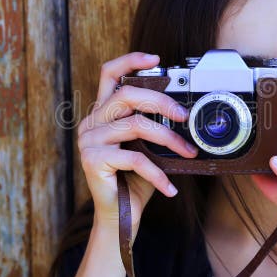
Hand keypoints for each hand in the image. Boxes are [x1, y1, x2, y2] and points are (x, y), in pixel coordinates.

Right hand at [77, 52, 197, 241]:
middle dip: (160, 101)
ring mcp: (88, 140)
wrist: (119, 217)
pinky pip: (134, 158)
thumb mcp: (149, 147)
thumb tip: (185, 112)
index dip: (130, 61)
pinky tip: (170, 187)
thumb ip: (155, 126)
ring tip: (187, 152)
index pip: (109, 74)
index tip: (156, 58)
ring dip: (168, 140)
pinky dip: (157, 173)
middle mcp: (92, 122)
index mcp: (103, 113)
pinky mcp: (92, 160)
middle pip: (126, 94)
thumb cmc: (135, 181)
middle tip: (184, 115)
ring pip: (135, 126)